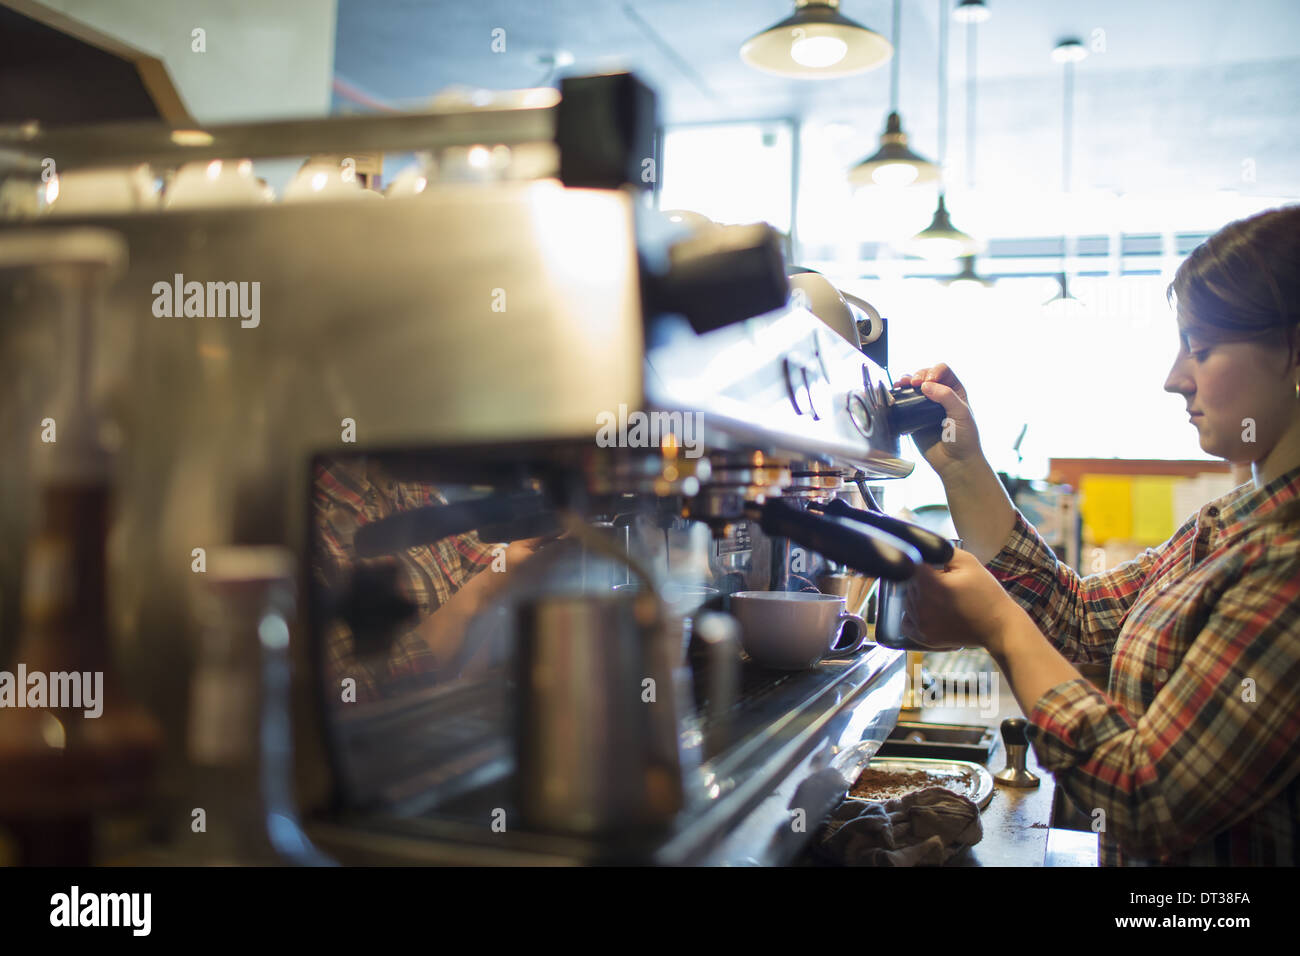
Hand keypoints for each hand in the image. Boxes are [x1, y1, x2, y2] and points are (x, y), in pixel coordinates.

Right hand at [893, 364, 983, 477]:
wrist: (955, 463)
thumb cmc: (964, 439)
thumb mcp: (961, 413)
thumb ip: (946, 396)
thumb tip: (926, 385)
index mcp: (955, 391)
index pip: (943, 371)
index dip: (934, 372)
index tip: (929, 382)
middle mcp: (940, 396)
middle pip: (925, 375)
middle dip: (918, 375)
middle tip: (914, 383)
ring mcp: (925, 407)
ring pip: (913, 387)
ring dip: (906, 381)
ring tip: (901, 384)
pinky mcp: (914, 418)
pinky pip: (904, 403)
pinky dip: (899, 396)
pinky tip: (896, 394)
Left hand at [899, 548, 1021, 653]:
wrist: (998, 626)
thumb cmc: (986, 593)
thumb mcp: (968, 562)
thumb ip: (940, 550)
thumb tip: (920, 545)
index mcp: (930, 584)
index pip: (911, 564)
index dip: (924, 562)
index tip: (936, 566)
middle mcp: (921, 605)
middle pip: (909, 583)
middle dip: (923, 579)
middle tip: (947, 583)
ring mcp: (921, 623)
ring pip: (907, 600)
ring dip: (919, 596)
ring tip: (944, 598)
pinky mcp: (924, 637)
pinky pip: (906, 622)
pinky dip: (913, 615)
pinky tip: (930, 611)